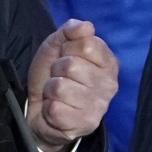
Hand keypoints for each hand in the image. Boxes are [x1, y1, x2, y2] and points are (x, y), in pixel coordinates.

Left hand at [26, 19, 118, 151]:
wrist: (42, 110)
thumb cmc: (53, 75)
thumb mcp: (56, 47)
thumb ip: (70, 31)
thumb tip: (87, 26)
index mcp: (108, 63)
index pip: (86, 44)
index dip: (66, 48)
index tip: (65, 57)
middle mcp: (110, 85)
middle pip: (71, 65)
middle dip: (56, 70)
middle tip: (59, 78)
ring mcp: (99, 107)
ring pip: (60, 87)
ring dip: (50, 89)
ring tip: (56, 95)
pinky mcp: (84, 125)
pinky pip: (55, 108)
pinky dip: (49, 108)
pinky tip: (57, 110)